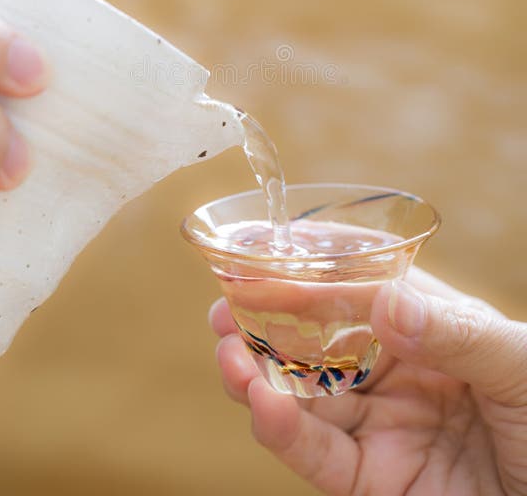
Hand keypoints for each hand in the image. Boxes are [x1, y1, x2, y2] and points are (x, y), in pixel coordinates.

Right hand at [210, 267, 526, 495]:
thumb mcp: (519, 364)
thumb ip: (456, 332)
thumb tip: (386, 301)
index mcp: (428, 325)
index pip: (358, 284)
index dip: (310, 265)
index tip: (261, 247)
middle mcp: (395, 369)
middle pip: (316, 339)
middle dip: (264, 320)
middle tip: (222, 305)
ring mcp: (381, 425)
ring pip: (303, 395)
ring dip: (258, 373)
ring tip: (228, 353)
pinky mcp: (374, 482)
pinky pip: (319, 457)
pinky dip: (284, 432)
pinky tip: (262, 403)